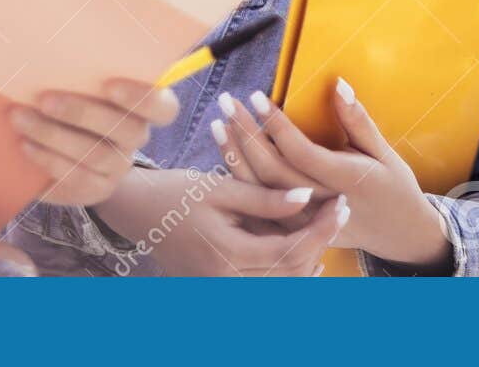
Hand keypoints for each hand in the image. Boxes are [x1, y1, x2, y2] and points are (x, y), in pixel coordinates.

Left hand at [12, 79, 179, 206]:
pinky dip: (48, 159)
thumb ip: (82, 68)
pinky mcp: (96, 189)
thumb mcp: (82, 80)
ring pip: (97, 155)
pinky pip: (77, 178)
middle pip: (127, 130)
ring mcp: (119, 166)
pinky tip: (25, 144)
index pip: (164, 108)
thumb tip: (49, 41)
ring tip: (20, 118)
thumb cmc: (74, 96)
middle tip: (44, 99)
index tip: (109, 85)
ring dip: (54, 135)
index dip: (143, 98)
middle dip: (82, 113)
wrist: (68, 149)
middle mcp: (137, 137)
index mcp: (145, 106)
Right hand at [94, 166, 345, 275]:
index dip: (321, 229)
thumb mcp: (222, 188)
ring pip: (281, 286)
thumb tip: (308, 195)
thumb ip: (265, 199)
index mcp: (225, 255)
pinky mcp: (218, 290)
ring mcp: (220, 291)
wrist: (137, 211)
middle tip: (340, 212)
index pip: (289, 250)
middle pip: (290, 273)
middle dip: (321, 243)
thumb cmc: (177, 192)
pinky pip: (264, 287)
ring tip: (327, 228)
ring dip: (308, 261)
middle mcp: (224, 282)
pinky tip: (306, 255)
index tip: (341, 203)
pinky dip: (287, 272)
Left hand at [212, 79, 451, 269]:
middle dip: (246, 134)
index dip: (276, 125)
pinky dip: (242, 180)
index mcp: (347, 182)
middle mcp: (322, 205)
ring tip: (219, 122)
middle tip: (228, 102)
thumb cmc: (393, 186)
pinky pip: (260, 207)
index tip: (256, 96)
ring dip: (236, 156)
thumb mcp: (384, 152)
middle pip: (272, 171)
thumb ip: (358, 120)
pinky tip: (228, 154)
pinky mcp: (295, 232)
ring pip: (260, 192)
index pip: (301, 153)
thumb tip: (338, 85)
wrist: (398, 234)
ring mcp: (306, 223)